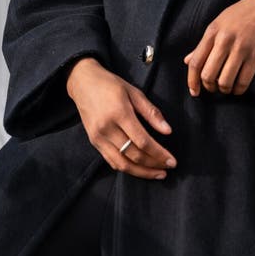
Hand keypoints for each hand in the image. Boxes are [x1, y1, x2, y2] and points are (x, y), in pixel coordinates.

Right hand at [66, 58, 176, 179]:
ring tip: (157, 173)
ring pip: (122, 164)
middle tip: (168, 167)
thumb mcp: (134, 92)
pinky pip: (111, 161)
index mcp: (119, 113)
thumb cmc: (110, 84)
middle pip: (134, 155)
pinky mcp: (94, 142)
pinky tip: (139, 169)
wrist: (83, 82)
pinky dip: (126, 167)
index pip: (143, 141)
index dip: (159, 153)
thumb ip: (151, 113)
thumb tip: (168, 131)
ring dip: (141, 172)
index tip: (172, 161)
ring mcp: (98, 137)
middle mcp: (107, 128)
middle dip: (153, 165)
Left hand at [183, 0, 254, 96]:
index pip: (196, 62)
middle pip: (208, 75)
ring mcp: (241, 49)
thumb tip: (187, 60)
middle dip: (209, 86)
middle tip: (213, 87)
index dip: (192, 81)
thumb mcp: (220, 22)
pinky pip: (243, 81)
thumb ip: (204, 43)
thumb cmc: (244, 12)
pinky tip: (238, 87)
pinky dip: (238, 89)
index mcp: (213, 31)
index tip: (194, 91)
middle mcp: (225, 40)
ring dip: (224, 89)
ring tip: (226, 86)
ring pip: (225, 81)